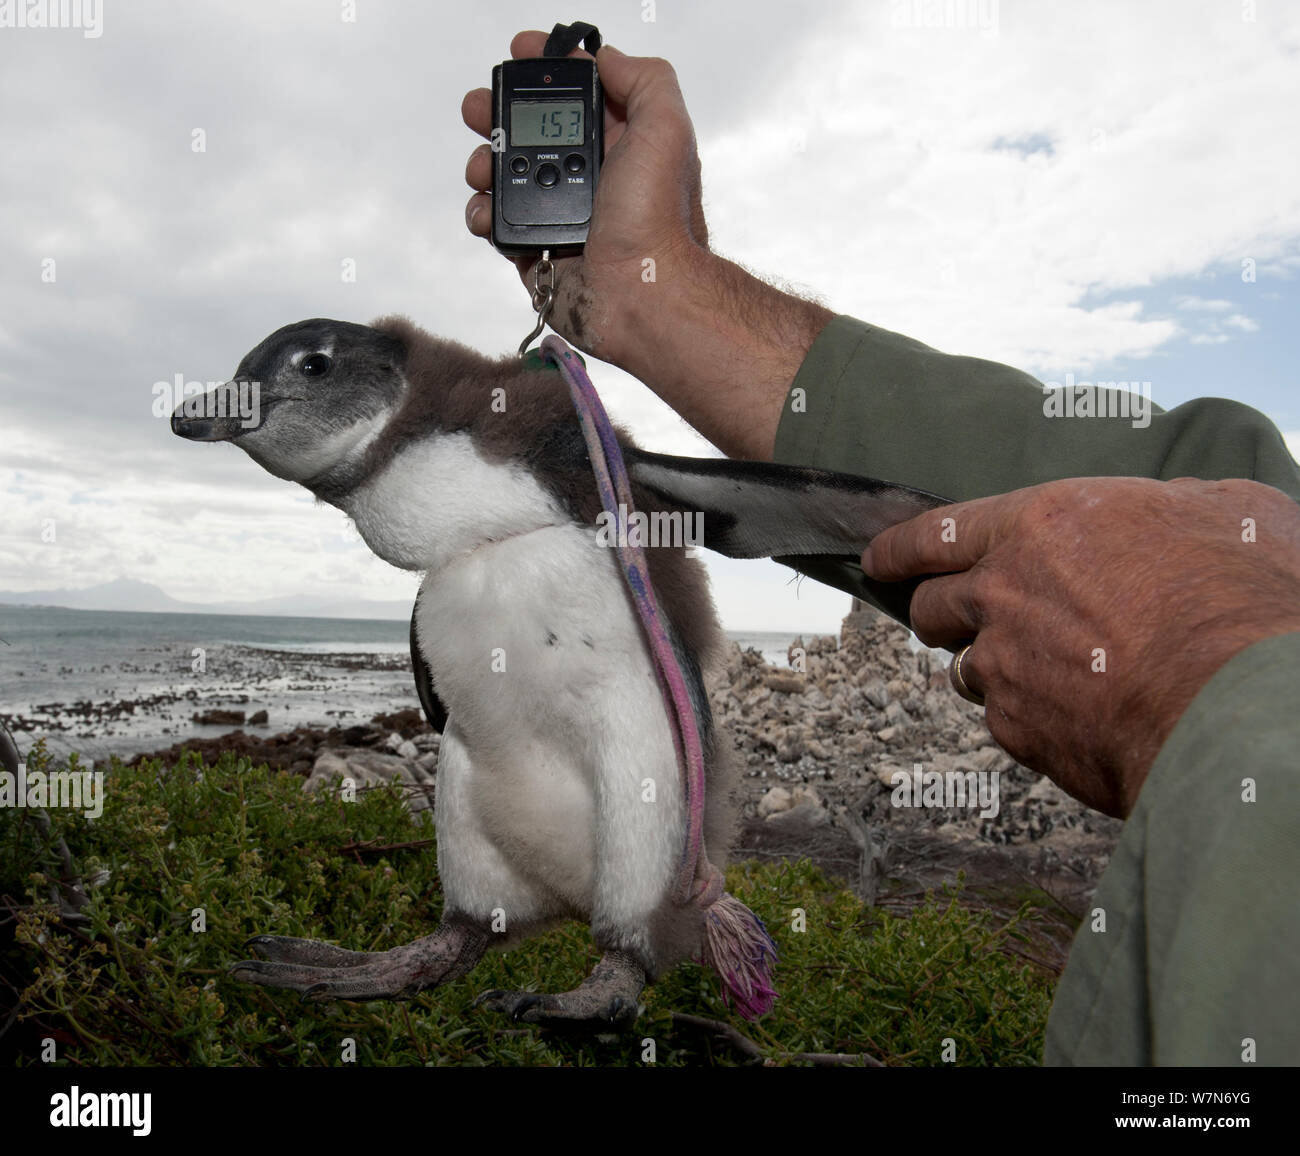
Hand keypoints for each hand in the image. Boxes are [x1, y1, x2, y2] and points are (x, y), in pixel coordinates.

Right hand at [462, 33, 707, 366]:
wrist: (640, 296)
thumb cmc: (657, 220)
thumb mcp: (665, 128)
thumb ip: (642, 80)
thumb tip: (604, 58)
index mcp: (621, 144)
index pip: (578, 94)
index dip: (548, 69)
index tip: (520, 53)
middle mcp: (591, 177)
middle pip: (532, 130)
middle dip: (499, 113)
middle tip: (479, 109)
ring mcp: (560, 214)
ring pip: (507, 175)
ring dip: (484, 162)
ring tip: (482, 167)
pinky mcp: (536, 249)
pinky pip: (497, 224)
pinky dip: (482, 213)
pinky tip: (486, 210)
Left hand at [862, 477, 1299, 817]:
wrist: (1242, 709)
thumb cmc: (1246, 600)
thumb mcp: (1227, 513)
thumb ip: (1176, 504)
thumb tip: (1175, 504)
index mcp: (1041, 524)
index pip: (935, 532)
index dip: (898, 548)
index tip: (876, 559)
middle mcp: (1002, 592)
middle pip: (932, 604)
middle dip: (936, 610)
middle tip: (953, 616)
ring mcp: (1003, 665)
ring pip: (966, 666)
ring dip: (990, 666)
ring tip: (1043, 671)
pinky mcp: (1017, 729)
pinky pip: (1004, 718)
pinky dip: (1028, 715)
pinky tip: (1075, 714)